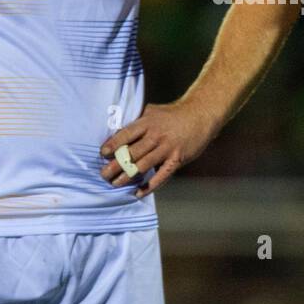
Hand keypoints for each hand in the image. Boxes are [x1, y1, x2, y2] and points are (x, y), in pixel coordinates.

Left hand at [100, 100, 217, 196]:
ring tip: (115, 184)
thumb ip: (137, 121)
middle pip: (132, 153)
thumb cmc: (173, 114)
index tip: (103, 153)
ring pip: (143, 165)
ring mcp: (167, 148)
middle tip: (103, 174)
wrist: (200, 115)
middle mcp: (156, 135)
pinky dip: (149, 186)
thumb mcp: (153, 111)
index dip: (113, 144)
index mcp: (147, 122)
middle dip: (115, 165)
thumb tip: (116, 131)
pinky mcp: (177, 159)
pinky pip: (161, 176)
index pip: (126, 134)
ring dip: (127, 176)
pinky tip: (138, 192)